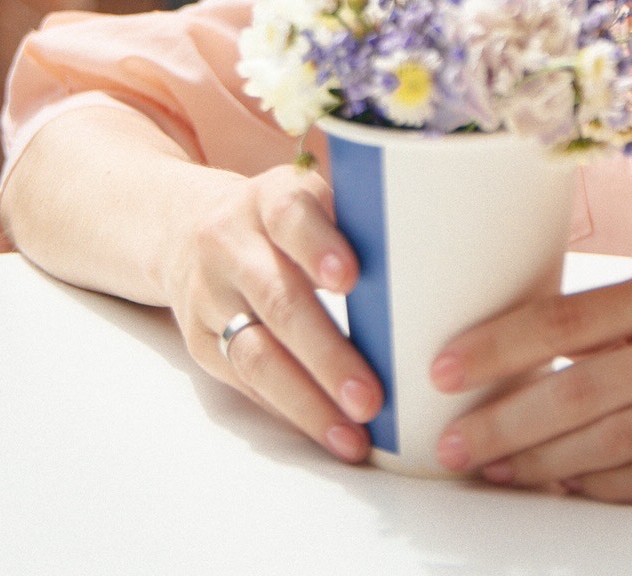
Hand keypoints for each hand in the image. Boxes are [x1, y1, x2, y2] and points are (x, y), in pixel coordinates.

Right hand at [164, 160, 381, 463]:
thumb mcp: (314, 198)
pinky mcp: (201, 342)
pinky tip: (328, 433)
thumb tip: (444, 259)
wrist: (188, 227)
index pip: (290, 215)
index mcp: (269, 199)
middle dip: (327, 353)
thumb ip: (361, 220)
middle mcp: (231, 244)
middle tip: (371, 397)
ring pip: (255, 354)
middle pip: (278, 300)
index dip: (318, 245)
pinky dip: (290, 411)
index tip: (349, 279)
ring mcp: (209, 296)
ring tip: (354, 433)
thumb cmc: (287, 220)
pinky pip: (245, 383)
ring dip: (308, 400)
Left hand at [429, 262, 631, 502]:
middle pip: (576, 394)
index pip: (564, 322)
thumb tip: (538, 353)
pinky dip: (606, 490)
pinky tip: (567, 491)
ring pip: (610, 446)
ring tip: (494, 471)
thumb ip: (631, 314)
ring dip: (540, 465)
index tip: (442, 368)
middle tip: (451, 444)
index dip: (495, 348)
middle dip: (501, 423)